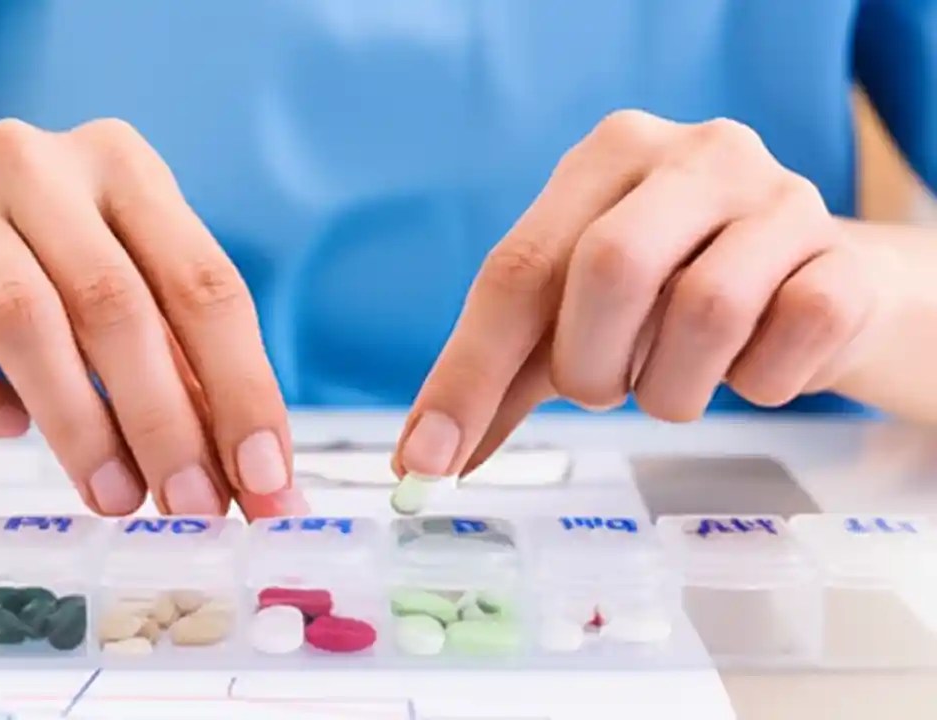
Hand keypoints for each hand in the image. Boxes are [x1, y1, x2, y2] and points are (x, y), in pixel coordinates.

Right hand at [0, 118, 304, 518]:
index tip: (265, 479)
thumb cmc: (56, 273)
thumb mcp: (136, 293)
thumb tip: (259, 483)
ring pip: (24, 321)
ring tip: (115, 497)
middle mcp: (41, 169)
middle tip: (191, 505)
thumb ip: (192, 375)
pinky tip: (8, 426)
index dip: (243, 389)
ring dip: (80, 428)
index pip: (205, 284)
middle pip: (117, 304)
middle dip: (165, 423)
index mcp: (126, 166)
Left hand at [396, 110, 882, 476]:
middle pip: (611, 270)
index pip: (518, 268)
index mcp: (608, 155)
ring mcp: (782, 197)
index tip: (426, 457)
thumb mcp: (576, 316)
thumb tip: (422, 458)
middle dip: (591, 366)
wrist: (817, 285)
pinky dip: (756, 383)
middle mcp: (696, 154)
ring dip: (673, 386)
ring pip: (705, 313)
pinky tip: (752, 364)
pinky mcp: (845, 258)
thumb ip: (502, 375)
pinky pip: (787, 343)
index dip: (468, 373)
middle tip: (604, 385)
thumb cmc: (673, 297)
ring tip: (677, 376)